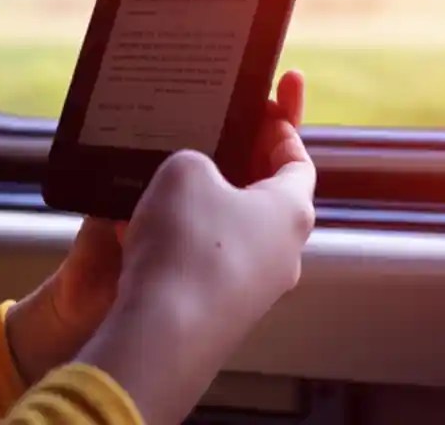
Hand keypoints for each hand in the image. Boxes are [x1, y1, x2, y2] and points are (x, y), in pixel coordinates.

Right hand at [6, 71, 310, 387]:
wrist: (163, 336)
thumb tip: (195, 177)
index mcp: (292, 211)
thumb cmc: (185, 245)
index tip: (264, 109)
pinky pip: (207, 266)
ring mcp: (256, 290)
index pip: (298, 161)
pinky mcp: (223, 316)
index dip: (281, 130)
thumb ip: (195, 159)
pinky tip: (146, 230)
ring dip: (207, 206)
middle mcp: (285, 253)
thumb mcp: (184, 170)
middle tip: (218, 139)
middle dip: (242, 166)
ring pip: (236, 233)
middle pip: (270, 198)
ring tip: (169, 183)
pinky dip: (184, 243)